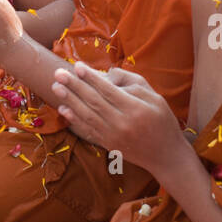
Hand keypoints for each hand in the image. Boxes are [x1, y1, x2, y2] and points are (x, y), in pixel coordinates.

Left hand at [52, 61, 181, 173]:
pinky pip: (87, 130)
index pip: (108, 90)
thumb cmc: (162, 121)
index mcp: (135, 108)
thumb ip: (132, 82)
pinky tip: (63, 110)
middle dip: (74, 86)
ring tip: (56, 87)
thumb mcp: (155, 96)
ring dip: (69, 100)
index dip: (91, 78)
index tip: (77, 66)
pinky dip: (74, 120)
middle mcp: (122, 123)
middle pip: (93, 102)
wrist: (166, 156)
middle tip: (58, 73)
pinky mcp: (108, 145)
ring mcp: (113, 136)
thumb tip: (107, 74)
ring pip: (87, 115)